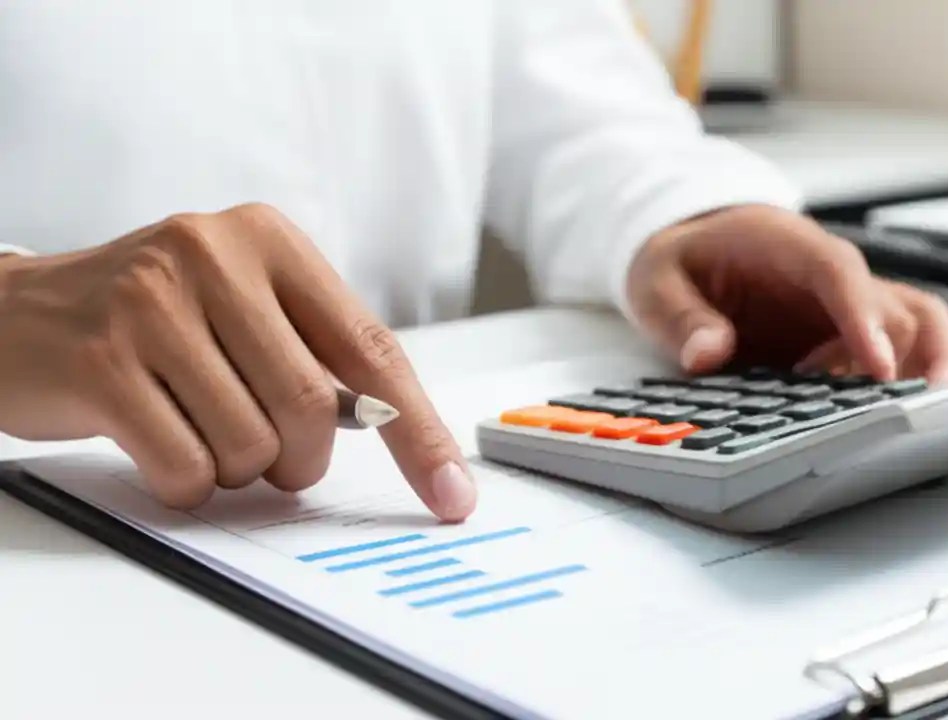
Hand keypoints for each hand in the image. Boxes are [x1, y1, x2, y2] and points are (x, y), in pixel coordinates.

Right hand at [0, 204, 474, 518]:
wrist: (18, 315)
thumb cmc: (154, 321)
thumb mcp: (243, 308)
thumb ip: (317, 354)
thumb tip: (401, 430)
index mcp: (269, 240)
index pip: (372, 348)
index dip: (419, 432)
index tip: (452, 493)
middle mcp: (214, 254)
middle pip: (312, 405)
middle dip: (302, 459)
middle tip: (276, 458)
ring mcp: (151, 303)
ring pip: (250, 442)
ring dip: (239, 471)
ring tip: (203, 434)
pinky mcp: (102, 360)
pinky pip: (187, 467)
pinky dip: (188, 485)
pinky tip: (160, 446)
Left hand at [625, 205, 947, 383]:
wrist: (699, 246)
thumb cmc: (686, 260)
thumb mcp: (659, 281)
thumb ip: (681, 316)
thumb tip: (707, 354)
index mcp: (790, 247)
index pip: (839, 273)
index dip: (863, 318)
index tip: (877, 366)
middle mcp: (836, 274)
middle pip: (895, 305)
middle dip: (902, 359)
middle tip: (896, 411)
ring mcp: (855, 303)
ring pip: (927, 319)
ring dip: (941, 361)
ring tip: (938, 412)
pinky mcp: (861, 332)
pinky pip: (919, 343)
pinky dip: (930, 371)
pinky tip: (918, 410)